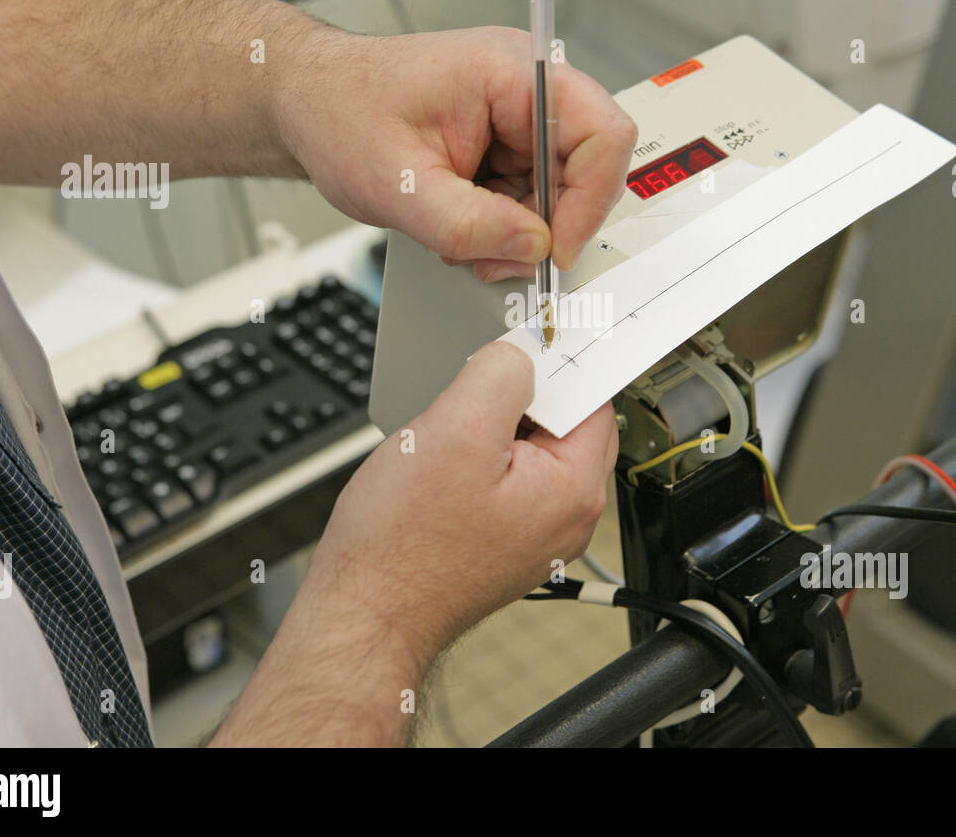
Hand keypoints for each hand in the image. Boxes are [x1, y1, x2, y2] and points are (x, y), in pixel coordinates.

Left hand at [277, 26, 636, 279]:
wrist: (307, 105)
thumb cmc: (340, 114)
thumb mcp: (398, 184)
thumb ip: (468, 223)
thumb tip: (535, 248)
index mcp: (511, 73)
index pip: (602, 134)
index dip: (590, 200)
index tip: (555, 250)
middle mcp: (527, 88)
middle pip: (587, 170)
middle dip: (545, 226)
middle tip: (493, 254)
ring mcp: (519, 117)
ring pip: (560, 195)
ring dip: (517, 233)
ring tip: (459, 237)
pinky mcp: (508, 143)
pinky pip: (532, 199)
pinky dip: (502, 227)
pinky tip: (460, 226)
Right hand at [302, 341, 618, 664]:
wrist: (363, 613)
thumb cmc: (401, 546)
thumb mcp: (454, 430)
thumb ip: (501, 376)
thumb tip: (521, 353)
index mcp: (572, 489)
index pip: (592, 397)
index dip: (555, 361)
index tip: (524, 342)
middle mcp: (564, 517)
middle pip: (562, 421)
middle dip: (518, 396)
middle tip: (467, 395)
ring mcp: (535, 532)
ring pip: (528, 448)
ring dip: (490, 427)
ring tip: (444, 438)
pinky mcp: (502, 539)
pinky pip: (503, 478)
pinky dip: (475, 458)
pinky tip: (437, 466)